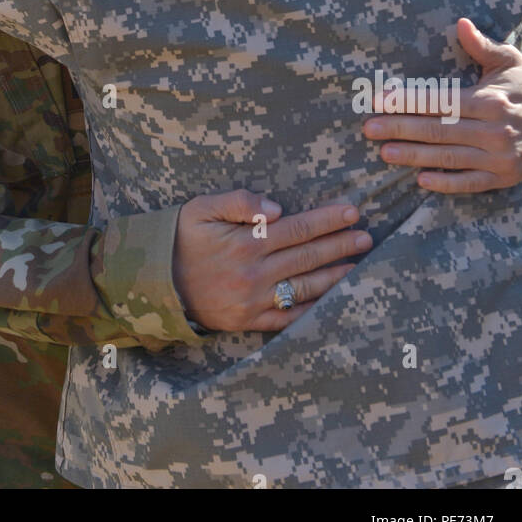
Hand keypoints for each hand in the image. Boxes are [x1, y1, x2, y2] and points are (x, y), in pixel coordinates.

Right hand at [172, 191, 370, 332]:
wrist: (155, 282)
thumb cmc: (180, 238)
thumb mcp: (201, 208)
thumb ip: (238, 201)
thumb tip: (276, 208)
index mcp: (245, 242)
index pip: (297, 228)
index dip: (327, 220)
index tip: (351, 211)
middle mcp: (254, 273)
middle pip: (308, 256)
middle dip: (340, 245)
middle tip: (366, 236)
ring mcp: (254, 301)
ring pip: (306, 287)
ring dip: (335, 275)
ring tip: (359, 265)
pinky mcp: (250, 321)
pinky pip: (290, 318)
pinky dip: (315, 310)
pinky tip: (334, 299)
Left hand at [362, 17, 521, 192]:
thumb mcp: (509, 63)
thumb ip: (482, 46)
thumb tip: (460, 22)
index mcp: (491, 100)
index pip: (442, 101)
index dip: (409, 101)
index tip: (380, 100)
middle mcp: (494, 130)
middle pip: (439, 130)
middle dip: (401, 128)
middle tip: (369, 128)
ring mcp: (499, 158)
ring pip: (449, 157)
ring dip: (414, 156)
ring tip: (384, 152)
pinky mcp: (503, 178)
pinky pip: (471, 183)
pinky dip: (447, 183)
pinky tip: (421, 180)